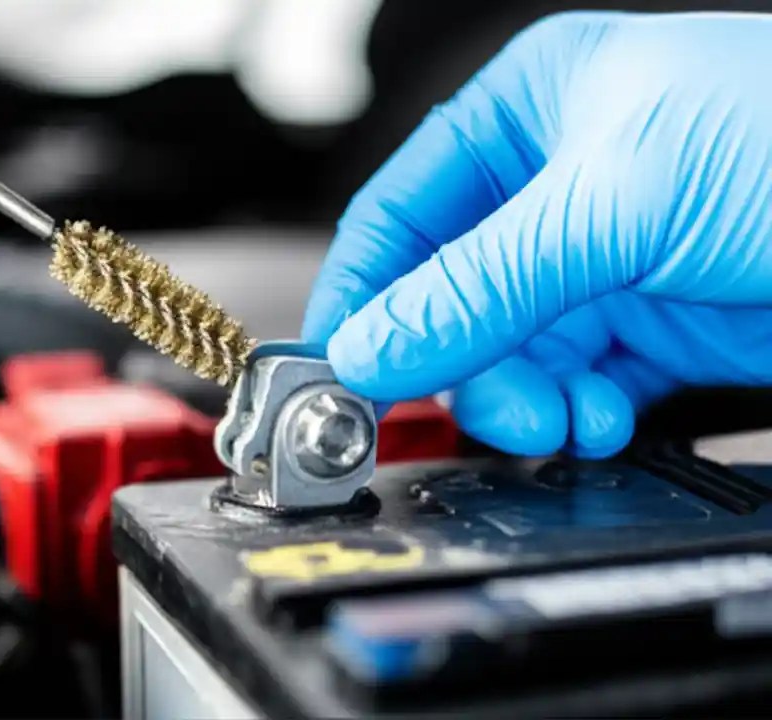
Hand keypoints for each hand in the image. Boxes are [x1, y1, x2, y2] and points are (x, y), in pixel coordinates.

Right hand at [302, 12, 771, 458]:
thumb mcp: (617, 200)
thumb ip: (481, 283)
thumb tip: (375, 346)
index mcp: (527, 114)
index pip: (401, 213)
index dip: (367, 292)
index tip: (346, 367)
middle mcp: (552, 188)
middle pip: (449, 296)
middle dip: (460, 359)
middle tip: (478, 404)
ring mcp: (599, 261)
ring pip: (506, 352)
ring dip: (521, 397)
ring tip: (560, 415)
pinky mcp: (649, 330)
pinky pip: (570, 385)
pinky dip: (574, 414)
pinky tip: (602, 417)